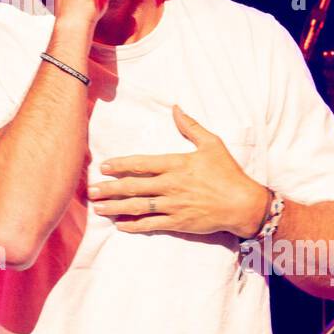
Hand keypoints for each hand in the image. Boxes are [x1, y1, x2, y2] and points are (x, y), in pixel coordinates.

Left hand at [87, 106, 268, 237]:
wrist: (243, 204)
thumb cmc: (228, 172)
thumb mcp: (212, 143)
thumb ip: (190, 126)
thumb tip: (176, 108)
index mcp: (176, 164)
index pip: (141, 164)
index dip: (120, 165)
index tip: (103, 167)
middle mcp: (170, 185)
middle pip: (133, 187)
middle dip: (109, 189)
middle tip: (91, 191)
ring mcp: (173, 206)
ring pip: (137, 207)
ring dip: (115, 208)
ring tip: (98, 208)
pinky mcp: (178, 222)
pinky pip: (151, 224)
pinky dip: (134, 225)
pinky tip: (120, 225)